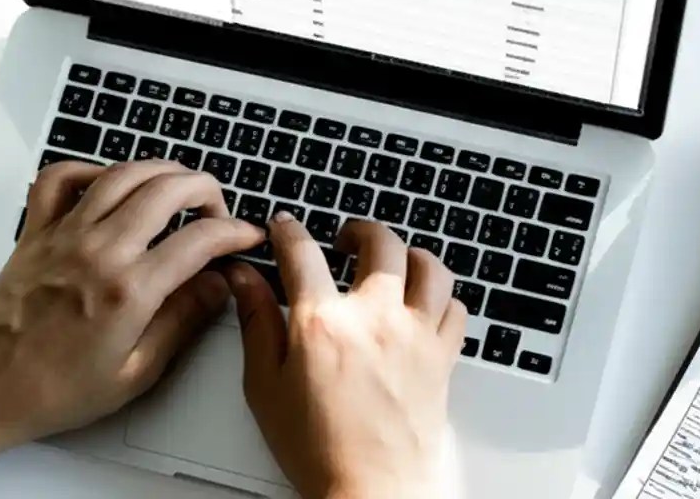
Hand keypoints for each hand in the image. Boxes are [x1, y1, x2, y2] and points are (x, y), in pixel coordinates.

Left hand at [0, 160, 264, 456]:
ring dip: (161, 171)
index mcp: (129, 291)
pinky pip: (61, 178)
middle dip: (206, 189)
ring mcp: (63, 236)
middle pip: (167, 189)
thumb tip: (217, 285)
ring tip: (180, 187)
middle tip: (217, 210)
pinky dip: (91, 169)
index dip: (234, 232)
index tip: (246, 237)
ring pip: (122, 174)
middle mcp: (98, 252)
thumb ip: (182, 322)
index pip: (200, 239)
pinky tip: (111, 185)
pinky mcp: (35, 233)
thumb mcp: (136, 373)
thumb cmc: (56, 391)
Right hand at [229, 215, 466, 498]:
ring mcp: (415, 334)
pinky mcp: (442, 355)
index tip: (285, 227)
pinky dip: (442, 296)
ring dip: (409, 254)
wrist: (373, 490)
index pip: (301, 252)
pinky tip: (426, 301)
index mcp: (322, 324)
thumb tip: (244, 281)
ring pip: (429, 266)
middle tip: (346, 238)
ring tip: (394, 259)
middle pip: (379, 243)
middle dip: (359, 230)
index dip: (289, 231)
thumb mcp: (265, 387)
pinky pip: (454, 307)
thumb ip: (256, 324)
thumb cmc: (319, 450)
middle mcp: (375, 318)